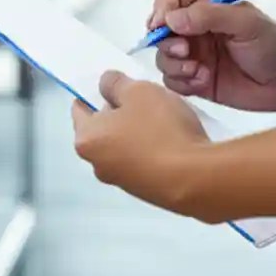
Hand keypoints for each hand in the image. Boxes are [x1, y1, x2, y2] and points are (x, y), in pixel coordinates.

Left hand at [71, 70, 213, 218]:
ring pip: (123, 146)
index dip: (94, 92)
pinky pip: (141, 162)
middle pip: (102, 129)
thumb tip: (104, 85)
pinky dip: (150, 150)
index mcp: (86, 140)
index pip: (80, 109)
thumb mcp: (138, 91)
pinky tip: (172, 140)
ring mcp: (121, 182)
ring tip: (162, 119)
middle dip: (118, 113)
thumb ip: (116, 83)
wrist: (195, 178)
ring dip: (136, 132)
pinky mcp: (145, 192)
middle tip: (142, 99)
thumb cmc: (160, 129)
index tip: (114, 85)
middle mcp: (97, 164)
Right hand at [147, 0, 275, 111]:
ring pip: (163, 57)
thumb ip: (208, 16)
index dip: (161, 9)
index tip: (163, 25)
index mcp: (207, 6)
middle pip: (159, 30)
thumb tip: (171, 19)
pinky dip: (182, 83)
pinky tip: (204, 82)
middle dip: (167, 43)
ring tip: (199, 72)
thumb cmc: (274, 44)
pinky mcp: (197, 81)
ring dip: (174, 66)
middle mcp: (196, 29)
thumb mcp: (245, 22)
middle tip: (187, 52)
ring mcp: (196, 56)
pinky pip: (173, 82)